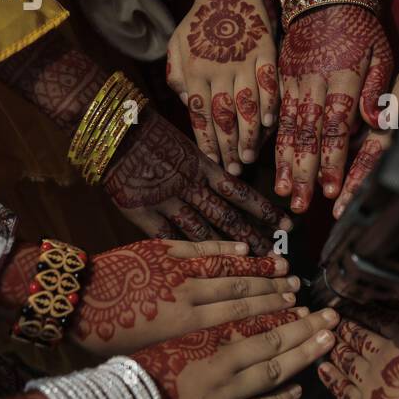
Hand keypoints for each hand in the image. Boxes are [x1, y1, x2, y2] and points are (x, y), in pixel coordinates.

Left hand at [0, 239, 300, 354]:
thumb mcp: (150, 354)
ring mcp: (178, 271)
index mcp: (187, 329)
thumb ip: (188, 351)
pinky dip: (227, 249)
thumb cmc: (107, 338)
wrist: (72, 300)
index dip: (273, 320)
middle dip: (277, 295)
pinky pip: (203, 248)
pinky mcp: (164, 251)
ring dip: (260, 272)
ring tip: (286, 272)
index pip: (242, 322)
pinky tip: (247, 250)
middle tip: (302, 294)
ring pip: (229, 271)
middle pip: (244, 296)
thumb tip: (221, 353)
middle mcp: (189, 299)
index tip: (297, 318)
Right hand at [105, 111, 288, 251]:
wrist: (112, 128)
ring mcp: (165, 200)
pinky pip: (168, 238)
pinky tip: (203, 270)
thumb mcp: (183, 144)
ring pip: (202, 232)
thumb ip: (202, 166)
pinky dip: (184, 253)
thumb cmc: (148, 130)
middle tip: (276, 258)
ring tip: (249, 268)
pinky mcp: (142, 212)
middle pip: (227, 217)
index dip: (264, 210)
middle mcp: (189, 185)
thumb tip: (227, 180)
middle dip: (253, 239)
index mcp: (201, 166)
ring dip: (226, 252)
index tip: (286, 224)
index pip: (241, 192)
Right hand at [134, 306, 338, 398]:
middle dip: (305, 327)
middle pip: (272, 340)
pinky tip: (299, 390)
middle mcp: (220, 360)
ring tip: (328, 342)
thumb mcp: (166, 342)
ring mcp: (226, 392)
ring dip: (304, 355)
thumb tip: (220, 325)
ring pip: (274, 369)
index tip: (303, 303)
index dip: (281, 311)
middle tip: (332, 317)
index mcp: (203, 336)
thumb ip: (196, 335)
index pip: (252, 318)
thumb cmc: (135, 374)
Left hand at [167, 0, 278, 175]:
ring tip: (251, 157)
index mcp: (194, 71)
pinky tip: (270, 124)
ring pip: (246, 106)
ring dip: (249, 134)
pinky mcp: (265, 51)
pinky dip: (270, 105)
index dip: (207, 143)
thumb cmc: (199, 19)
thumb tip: (188, 106)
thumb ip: (177, 76)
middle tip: (235, 170)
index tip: (215, 164)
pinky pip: (268, 83)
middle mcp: (217, 69)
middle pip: (223, 117)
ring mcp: (242, 60)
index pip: (199, 115)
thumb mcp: (176, 44)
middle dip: (229, 147)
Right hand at [276, 4, 391, 211]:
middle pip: (308, 136)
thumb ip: (376, 88)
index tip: (331, 191)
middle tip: (300, 206)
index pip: (336, 128)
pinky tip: (269, 162)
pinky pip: (276, 114)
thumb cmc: (359, 25)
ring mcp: (294, 81)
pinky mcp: (281, 78)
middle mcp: (314, 83)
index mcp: (343, 78)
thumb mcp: (379, 50)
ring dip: (285, 163)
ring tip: (283, 192)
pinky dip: (273, 140)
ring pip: (288, 129)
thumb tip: (375, 123)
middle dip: (304, 174)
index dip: (333, 161)